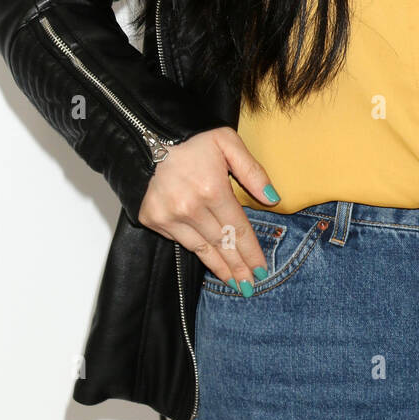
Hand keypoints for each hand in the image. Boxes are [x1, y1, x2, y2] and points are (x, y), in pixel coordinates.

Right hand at [138, 125, 277, 293]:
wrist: (145, 133)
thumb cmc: (192, 137)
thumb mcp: (228, 142)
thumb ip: (252, 171)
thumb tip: (273, 198)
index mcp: (212, 190)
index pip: (238, 230)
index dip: (252, 252)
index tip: (263, 270)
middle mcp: (190, 208)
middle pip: (222, 245)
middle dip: (238, 268)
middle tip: (250, 286)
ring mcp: (169, 217)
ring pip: (201, 249)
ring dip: (219, 267)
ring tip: (233, 283)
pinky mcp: (152, 219)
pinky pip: (179, 240)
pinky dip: (195, 250)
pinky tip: (208, 259)